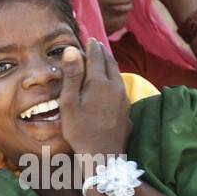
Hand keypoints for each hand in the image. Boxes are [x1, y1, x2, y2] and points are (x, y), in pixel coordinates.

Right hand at [58, 39, 130, 157]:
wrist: (103, 156)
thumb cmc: (80, 131)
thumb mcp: (69, 103)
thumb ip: (72, 75)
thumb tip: (72, 49)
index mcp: (100, 82)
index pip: (96, 57)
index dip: (91, 46)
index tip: (89, 39)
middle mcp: (115, 87)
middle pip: (110, 62)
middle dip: (102, 52)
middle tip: (96, 44)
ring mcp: (124, 98)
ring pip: (117, 74)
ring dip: (110, 64)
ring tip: (103, 59)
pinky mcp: (127, 109)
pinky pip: (121, 87)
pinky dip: (114, 78)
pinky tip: (110, 83)